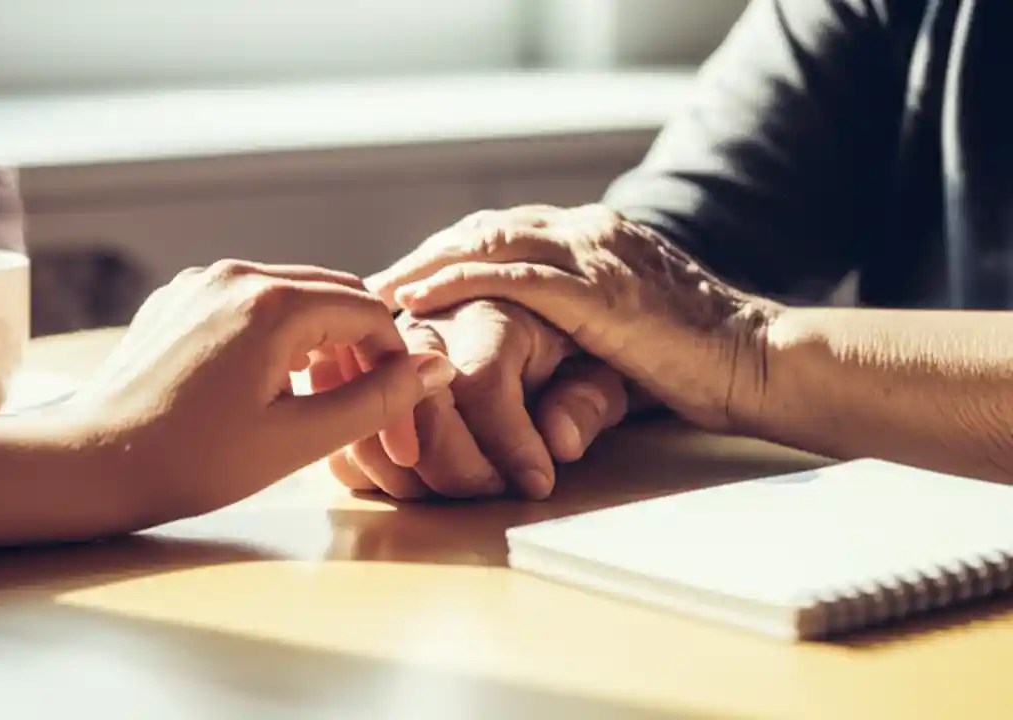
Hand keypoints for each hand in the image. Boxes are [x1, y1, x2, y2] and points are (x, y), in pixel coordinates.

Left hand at [71, 260, 456, 520]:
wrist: (89, 464)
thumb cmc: (192, 461)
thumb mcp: (298, 440)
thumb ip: (374, 399)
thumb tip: (435, 367)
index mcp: (272, 303)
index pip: (371, 315)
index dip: (398, 369)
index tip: (399, 426)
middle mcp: (236, 274)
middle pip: (335, 298)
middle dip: (364, 354)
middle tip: (372, 418)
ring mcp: (200, 281)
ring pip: (293, 300)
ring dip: (323, 347)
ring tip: (321, 409)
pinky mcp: (175, 299)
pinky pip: (249, 305)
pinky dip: (277, 340)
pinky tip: (269, 391)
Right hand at [318, 300, 627, 499]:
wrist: (525, 323)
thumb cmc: (562, 352)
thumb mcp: (595, 370)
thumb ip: (585, 403)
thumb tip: (559, 441)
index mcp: (487, 313)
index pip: (480, 382)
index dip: (509, 443)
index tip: (537, 482)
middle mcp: (424, 329)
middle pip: (415, 404)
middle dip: (456, 468)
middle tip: (495, 491)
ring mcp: (382, 361)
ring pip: (372, 426)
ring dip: (415, 479)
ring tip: (464, 490)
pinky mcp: (359, 391)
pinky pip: (346, 440)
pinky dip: (379, 474)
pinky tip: (425, 483)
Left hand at [366, 204, 779, 430]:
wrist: (757, 361)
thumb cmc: (694, 361)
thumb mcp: (623, 334)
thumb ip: (577, 333)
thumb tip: (535, 371)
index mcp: (594, 235)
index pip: (505, 232)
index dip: (451, 253)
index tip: (408, 279)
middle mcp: (588, 230)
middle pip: (485, 229)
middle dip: (428, 254)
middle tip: (379, 282)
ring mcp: (592, 253)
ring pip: (489, 243)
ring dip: (428, 264)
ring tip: (382, 287)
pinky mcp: (596, 288)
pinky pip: (511, 276)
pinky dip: (458, 282)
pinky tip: (419, 296)